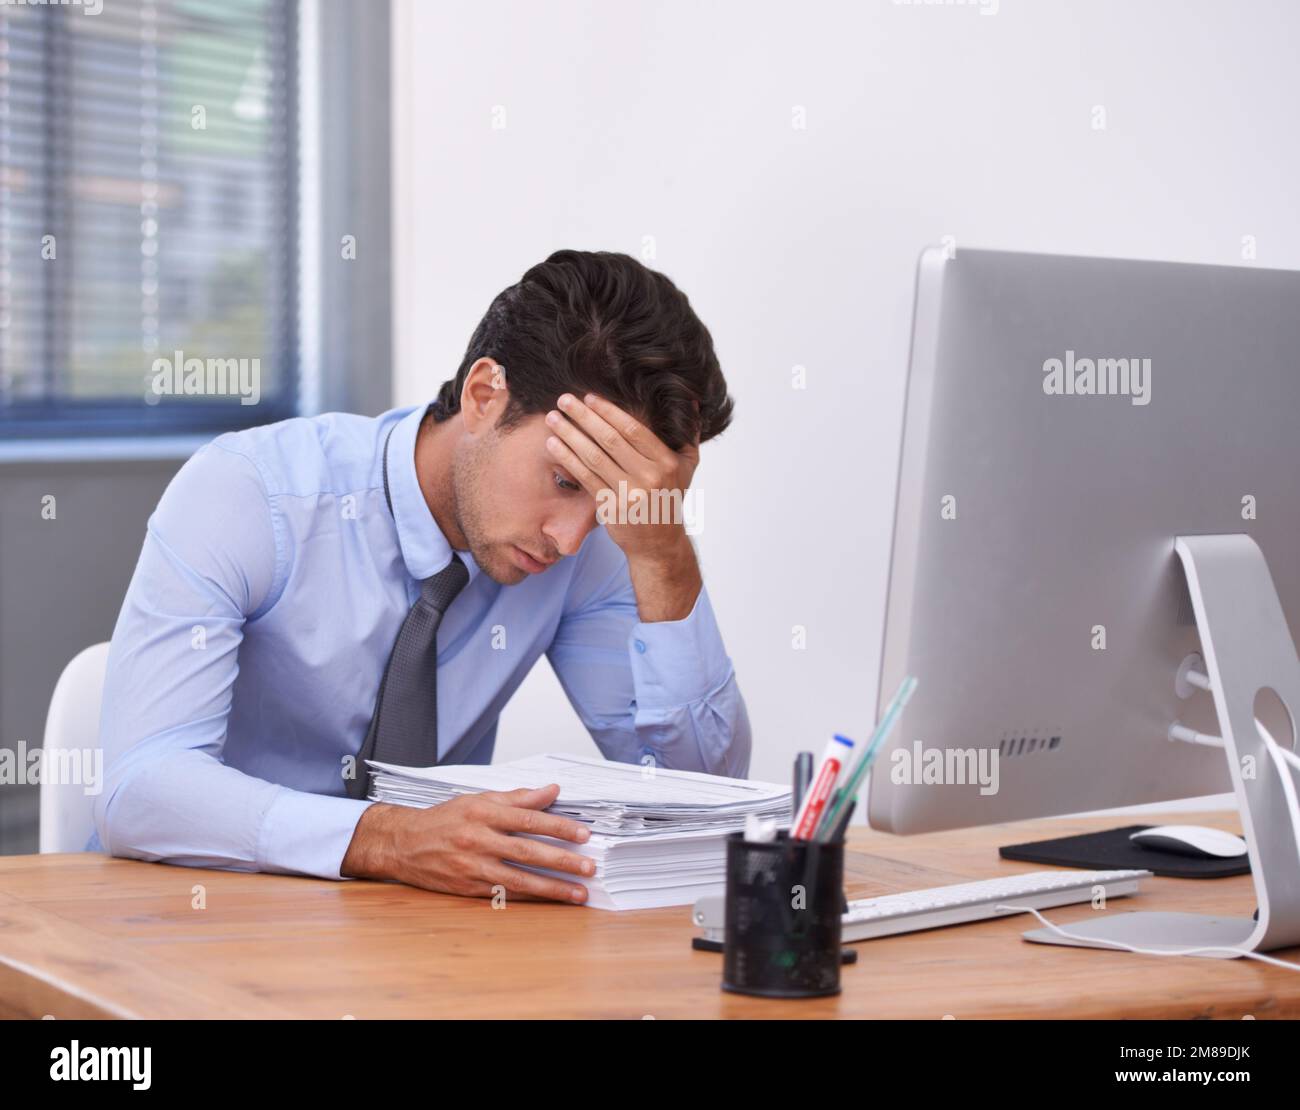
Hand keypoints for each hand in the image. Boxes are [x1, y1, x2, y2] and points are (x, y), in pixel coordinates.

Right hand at [341, 784, 594, 902]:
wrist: (404, 844)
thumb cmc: (444, 819)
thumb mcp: (478, 799)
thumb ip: (517, 797)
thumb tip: (551, 791)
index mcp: (483, 813)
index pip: (528, 819)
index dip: (558, 827)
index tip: (583, 835)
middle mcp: (478, 840)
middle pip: (527, 851)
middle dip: (561, 861)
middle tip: (589, 867)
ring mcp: (472, 867)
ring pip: (518, 879)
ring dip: (552, 888)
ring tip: (578, 893)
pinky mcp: (468, 888)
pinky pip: (504, 894)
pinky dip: (529, 897)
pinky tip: (549, 900)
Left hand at [544, 393, 702, 620]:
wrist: (660, 544)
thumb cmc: (668, 499)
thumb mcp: (687, 468)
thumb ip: (689, 435)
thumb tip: (692, 402)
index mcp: (667, 463)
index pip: (634, 430)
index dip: (609, 411)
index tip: (589, 397)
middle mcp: (650, 477)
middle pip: (610, 440)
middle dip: (584, 417)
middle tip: (564, 400)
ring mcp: (630, 494)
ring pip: (594, 457)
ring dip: (570, 435)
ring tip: (552, 419)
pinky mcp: (612, 508)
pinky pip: (586, 478)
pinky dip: (568, 459)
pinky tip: (554, 445)